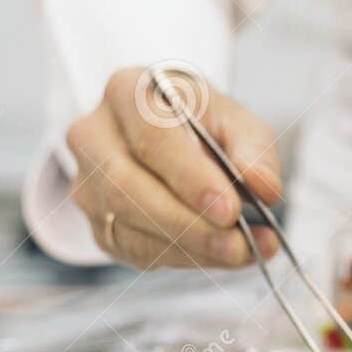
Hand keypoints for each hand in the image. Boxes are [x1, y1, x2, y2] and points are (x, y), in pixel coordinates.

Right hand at [65, 66, 281, 268]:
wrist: (174, 132)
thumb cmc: (204, 122)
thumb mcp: (238, 122)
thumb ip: (254, 150)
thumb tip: (264, 187)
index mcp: (128, 92)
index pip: (151, 139)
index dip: (190, 179)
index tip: (230, 210)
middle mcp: (94, 136)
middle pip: (127, 189)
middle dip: (189, 226)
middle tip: (239, 244)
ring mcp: (87, 183)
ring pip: (127, 227)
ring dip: (190, 249)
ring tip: (243, 252)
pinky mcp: (97, 222)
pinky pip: (134, 251)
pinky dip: (183, 259)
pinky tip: (221, 256)